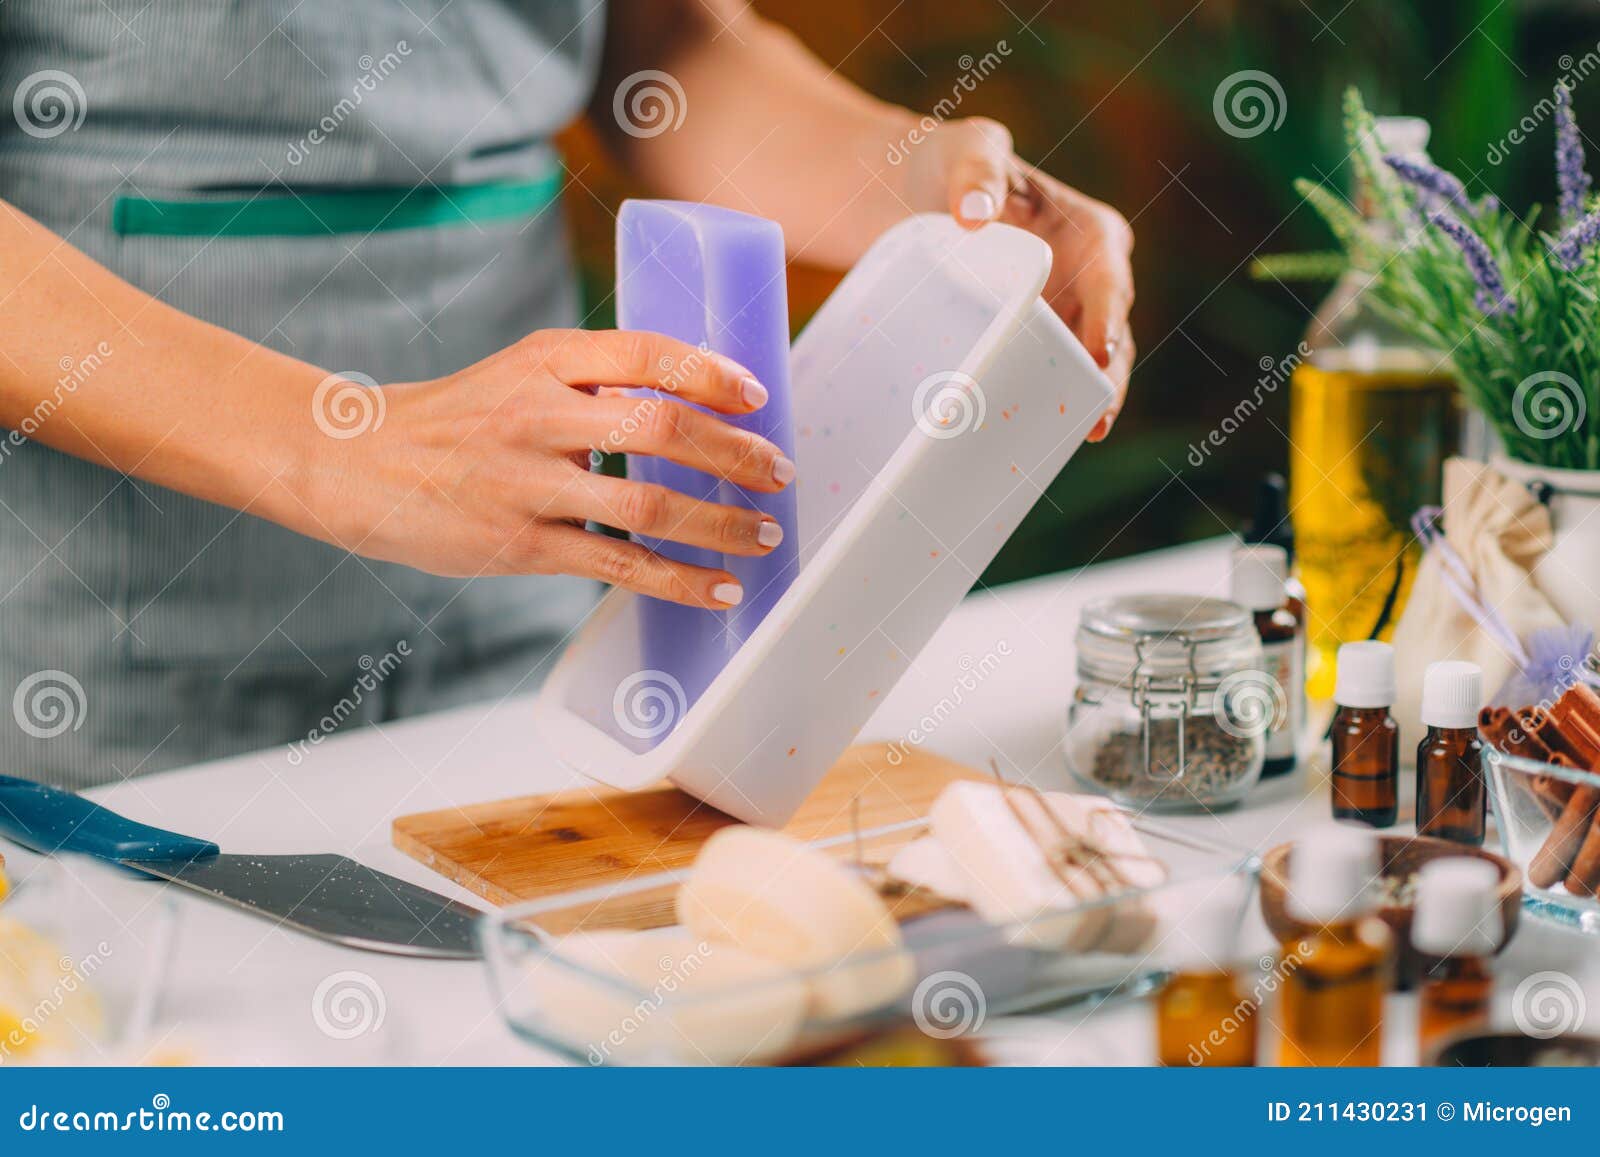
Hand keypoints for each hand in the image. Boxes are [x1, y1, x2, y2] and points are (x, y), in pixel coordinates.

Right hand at [310, 329, 793, 608]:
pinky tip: (719, 587)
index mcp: (547, 359)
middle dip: (736, 454)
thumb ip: (593, 381)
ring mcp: (530, 481)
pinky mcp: (522, 543)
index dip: (713, 373)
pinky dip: (679, 578)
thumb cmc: (456, 420)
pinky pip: (619, 563)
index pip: (648, 352)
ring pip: (650, 502)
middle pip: (664, 426)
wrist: (360, 464)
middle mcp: (541, 412)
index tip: (758, 398)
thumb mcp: (519, 373)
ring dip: (721, 522)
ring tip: (763, 533)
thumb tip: (693, 405)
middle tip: (779, 471)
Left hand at [904, 117, 1134, 440]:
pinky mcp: (1035, 339)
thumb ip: (977, 174)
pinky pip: (1049, 374)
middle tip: (1096, 420)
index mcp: (1091, 234)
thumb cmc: (951, 165)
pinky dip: (1046, 401)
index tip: (1101, 354)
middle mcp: (1089, 279)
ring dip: (1085, 401)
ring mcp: (1065, 315)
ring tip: (1076, 437)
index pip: (1109, 281)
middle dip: (1108, 379)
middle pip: (1110, 336)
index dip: (1108, 319)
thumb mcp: (967, 152)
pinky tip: (1034, 438)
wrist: (916, 196)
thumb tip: (977, 216)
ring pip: (1087, 366)